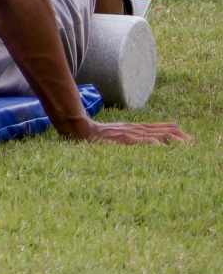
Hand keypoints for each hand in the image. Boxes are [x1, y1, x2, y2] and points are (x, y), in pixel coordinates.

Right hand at [61, 118, 192, 144]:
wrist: (79, 129)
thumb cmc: (98, 135)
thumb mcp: (118, 135)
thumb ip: (132, 137)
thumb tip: (148, 143)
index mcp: (138, 129)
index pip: (163, 127)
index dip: (178, 132)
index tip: (190, 140)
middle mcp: (137, 129)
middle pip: (165, 130)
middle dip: (181, 137)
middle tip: (194, 143)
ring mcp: (131, 134)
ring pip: (157, 134)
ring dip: (173, 139)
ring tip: (187, 145)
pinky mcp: (123, 139)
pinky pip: (141, 140)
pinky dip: (152, 143)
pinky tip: (161, 146)